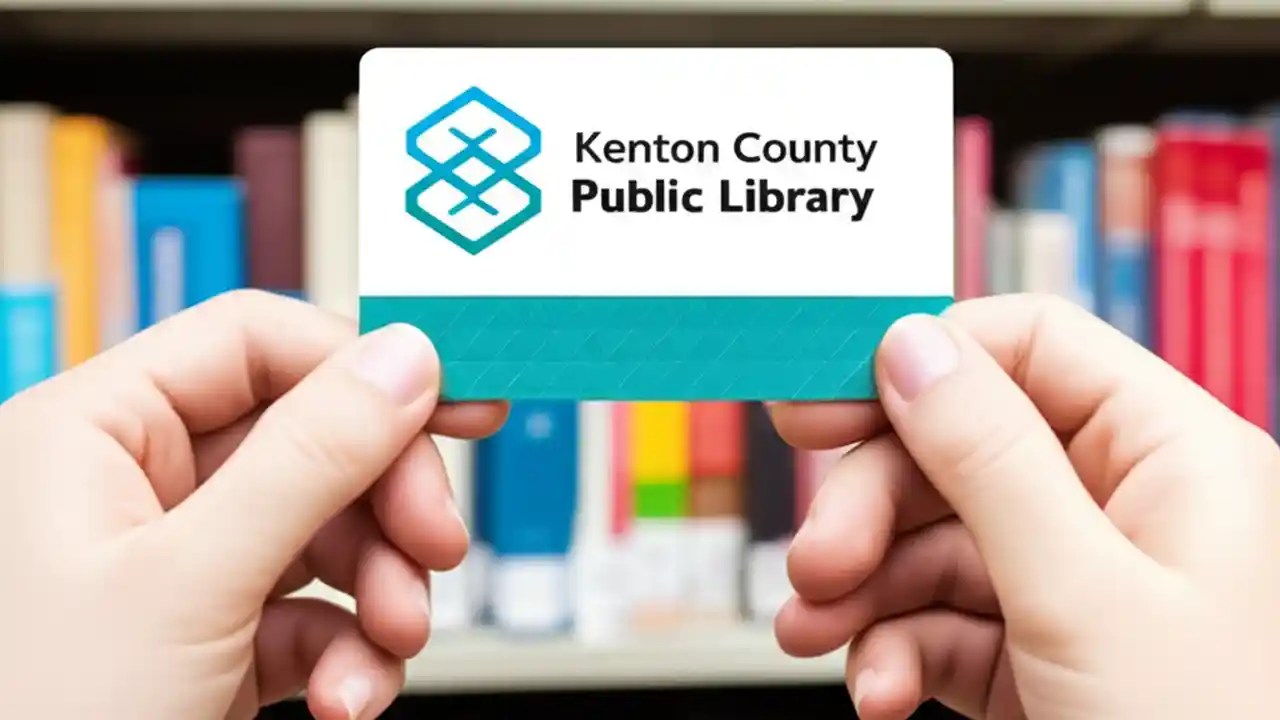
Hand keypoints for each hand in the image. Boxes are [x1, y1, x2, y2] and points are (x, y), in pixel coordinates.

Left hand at [0, 290, 506, 719]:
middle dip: (385, 502)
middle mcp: (135, 488)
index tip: (458, 405)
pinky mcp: (212, 640)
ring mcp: (177, 569)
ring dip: (381, 590)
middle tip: (440, 545)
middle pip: (311, 442)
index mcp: (93, 432)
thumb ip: (310, 458)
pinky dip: (352, 654)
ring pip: (325, 532)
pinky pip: (314, 613)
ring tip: (396, 644)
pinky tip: (350, 701)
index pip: (256, 344)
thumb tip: (408, 358)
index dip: (362, 367)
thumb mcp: (191, 582)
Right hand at [770, 294, 1279, 718]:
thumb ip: (990, 459)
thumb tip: (909, 346)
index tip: (822, 402)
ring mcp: (1079, 590)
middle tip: (814, 558)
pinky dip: (895, 652)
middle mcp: (1124, 512)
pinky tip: (877, 692)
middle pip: (959, 454)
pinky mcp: (1041, 661)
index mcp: (1172, 458)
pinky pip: (944, 626)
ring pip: (937, 545)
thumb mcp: (1086, 598)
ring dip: (864, 588)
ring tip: (814, 633)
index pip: (1028, 350)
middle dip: (873, 506)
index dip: (919, 361)